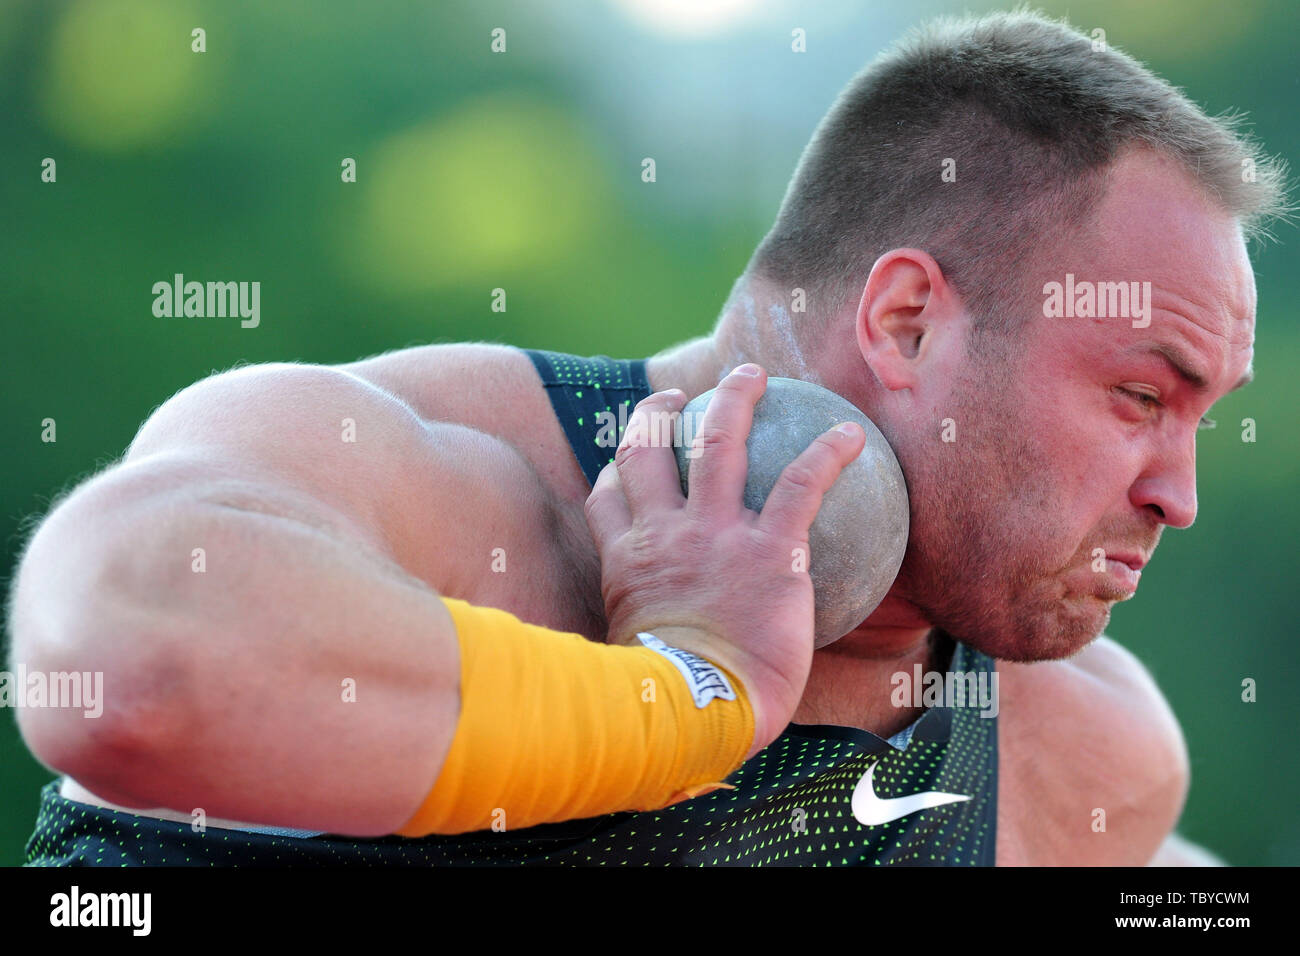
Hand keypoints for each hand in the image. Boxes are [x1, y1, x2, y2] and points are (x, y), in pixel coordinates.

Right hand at [584, 364, 866, 757]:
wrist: (695, 711)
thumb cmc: (666, 706)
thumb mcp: (631, 664)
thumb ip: (646, 643)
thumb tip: (661, 668)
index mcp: (628, 563)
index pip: (608, 498)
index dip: (616, 470)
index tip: (628, 462)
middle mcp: (664, 534)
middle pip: (648, 450)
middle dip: (660, 411)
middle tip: (680, 396)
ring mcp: (714, 534)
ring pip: (717, 441)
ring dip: (734, 399)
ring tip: (750, 375)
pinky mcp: (768, 548)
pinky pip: (800, 483)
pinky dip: (828, 453)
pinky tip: (850, 435)